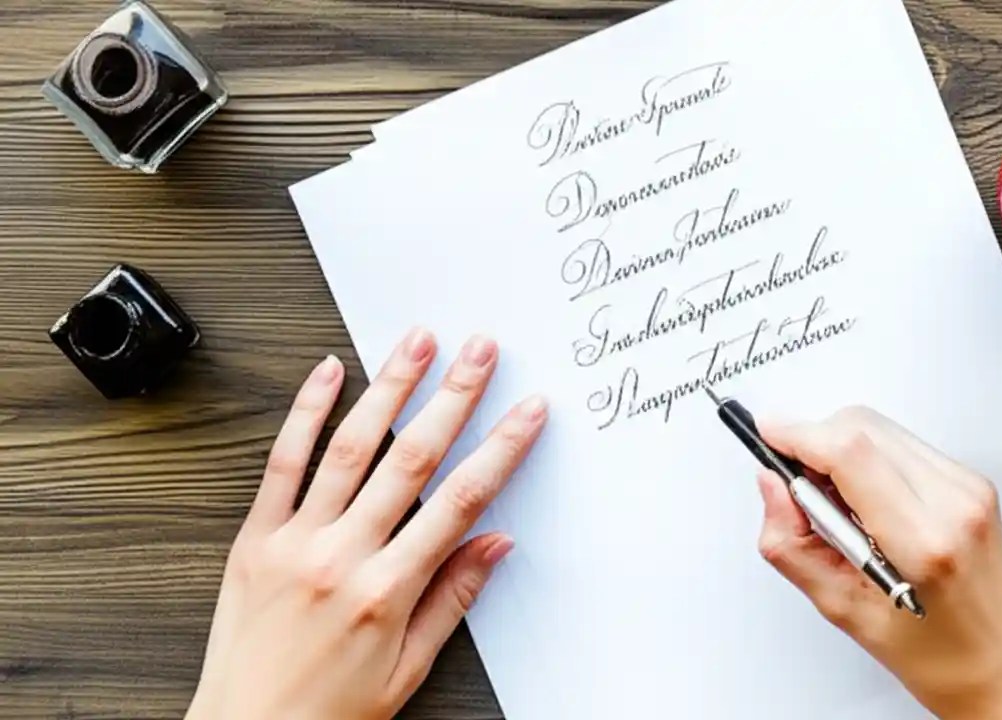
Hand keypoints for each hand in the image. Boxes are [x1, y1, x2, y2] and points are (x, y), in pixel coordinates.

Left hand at [187, 328, 546, 719]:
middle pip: (411, 458)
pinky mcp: (255, 537)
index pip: (461, 502)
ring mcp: (295, 541)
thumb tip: (497, 543)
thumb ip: (454, 598)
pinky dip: (305, 412)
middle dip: (454, 397)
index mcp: (388, 591)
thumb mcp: (409, 668)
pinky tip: (328, 372)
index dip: (501, 450)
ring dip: (390, 388)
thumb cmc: (328, 711)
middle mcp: (343, 556)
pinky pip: (282, 463)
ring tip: (418, 342)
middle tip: (480, 351)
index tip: (528, 412)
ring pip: (350, 447)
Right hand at [755, 407, 1001, 719]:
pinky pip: (905, 446)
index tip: (768, 435)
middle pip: (862, 428)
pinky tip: (871, 507)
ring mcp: (970, 488)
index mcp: (924, 542)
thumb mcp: (844, 610)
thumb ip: (794, 544)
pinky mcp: (974, 483)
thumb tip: (772, 486)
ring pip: (882, 431)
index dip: (798, 434)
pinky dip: (872, 462)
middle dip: (815, 443)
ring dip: (843, 452)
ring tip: (841, 510)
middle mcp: (955, 504)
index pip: (849, 453)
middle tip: (798, 488)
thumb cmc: (939, 656)